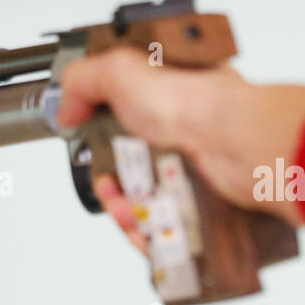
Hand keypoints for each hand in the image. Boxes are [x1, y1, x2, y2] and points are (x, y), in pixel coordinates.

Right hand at [56, 46, 304, 247]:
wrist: (238, 145)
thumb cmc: (194, 102)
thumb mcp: (121, 70)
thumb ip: (83, 80)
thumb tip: (67, 106)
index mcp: (166, 96)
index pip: (122, 120)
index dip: (99, 139)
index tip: (89, 150)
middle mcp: (183, 131)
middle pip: (131, 167)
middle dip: (110, 184)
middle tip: (110, 187)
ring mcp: (195, 168)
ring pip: (148, 200)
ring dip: (128, 212)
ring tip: (128, 212)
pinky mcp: (205, 201)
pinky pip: (170, 226)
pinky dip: (151, 234)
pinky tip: (145, 231)